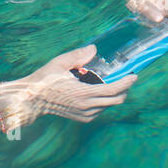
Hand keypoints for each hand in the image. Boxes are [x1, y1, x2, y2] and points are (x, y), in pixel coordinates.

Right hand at [0, 45, 136, 131]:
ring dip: (114, 94)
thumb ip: (79, 55)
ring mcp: (86, 114)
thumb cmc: (45, 79)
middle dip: (125, 89)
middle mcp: (87, 107)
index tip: (134, 75)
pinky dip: (104, 100)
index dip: (127, 82)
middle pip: (117, 100)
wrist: (34, 99)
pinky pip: (101, 109)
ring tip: (107, 81)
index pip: (114, 90)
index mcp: (84, 93)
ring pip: (110, 105)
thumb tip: (94, 49)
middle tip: (126, 77)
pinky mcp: (83, 118)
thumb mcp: (60, 62)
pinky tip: (96, 90)